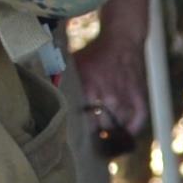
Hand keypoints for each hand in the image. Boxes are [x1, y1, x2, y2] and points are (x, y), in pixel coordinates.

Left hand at [69, 0, 152, 139]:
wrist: (122, 38)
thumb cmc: (94, 53)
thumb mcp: (74, 65)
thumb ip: (61, 81)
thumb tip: (43, 96)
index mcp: (90, 90)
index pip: (82, 124)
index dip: (78, 134)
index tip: (73, 140)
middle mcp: (109, 98)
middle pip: (101, 129)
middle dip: (94, 135)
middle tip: (87, 143)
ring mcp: (126, 99)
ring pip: (118, 128)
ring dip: (111, 134)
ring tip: (103, 142)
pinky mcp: (139, 98)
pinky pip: (137, 122)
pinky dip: (130, 130)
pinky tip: (123, 136)